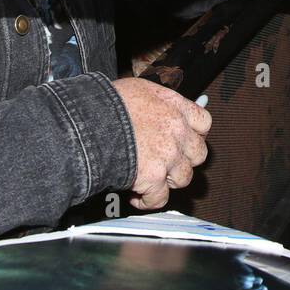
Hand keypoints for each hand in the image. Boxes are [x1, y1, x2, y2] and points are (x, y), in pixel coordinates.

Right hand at [112, 78, 211, 210]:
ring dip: (167, 181)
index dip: (195, 134)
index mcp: (174, 106)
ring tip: (149, 178)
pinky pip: (159, 199)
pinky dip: (148, 200)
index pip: (203, 123)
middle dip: (183, 160)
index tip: (184, 140)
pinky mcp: (153, 178)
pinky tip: (135, 194)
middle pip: (198, 154)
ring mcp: (168, 156)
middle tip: (165, 162)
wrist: (86, 122)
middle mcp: (177, 131)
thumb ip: (156, 101)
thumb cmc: (106, 102)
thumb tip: (157, 108)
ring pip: (183, 178)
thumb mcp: (138, 89)